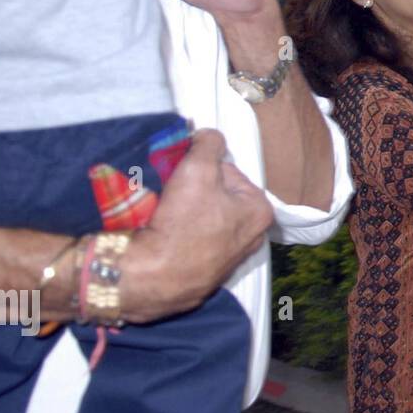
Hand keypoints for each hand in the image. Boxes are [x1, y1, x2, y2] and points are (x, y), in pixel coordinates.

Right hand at [121, 128, 272, 323]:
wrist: (152, 277)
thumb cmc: (183, 222)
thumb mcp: (198, 168)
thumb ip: (208, 143)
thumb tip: (209, 135)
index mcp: (261, 211)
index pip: (229, 172)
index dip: (202, 169)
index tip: (183, 178)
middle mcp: (252, 238)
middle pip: (218, 197)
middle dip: (195, 192)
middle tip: (172, 196)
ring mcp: (229, 261)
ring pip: (204, 220)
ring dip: (185, 213)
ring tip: (165, 215)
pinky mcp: (205, 276)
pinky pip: (191, 244)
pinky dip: (178, 237)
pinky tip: (165, 236)